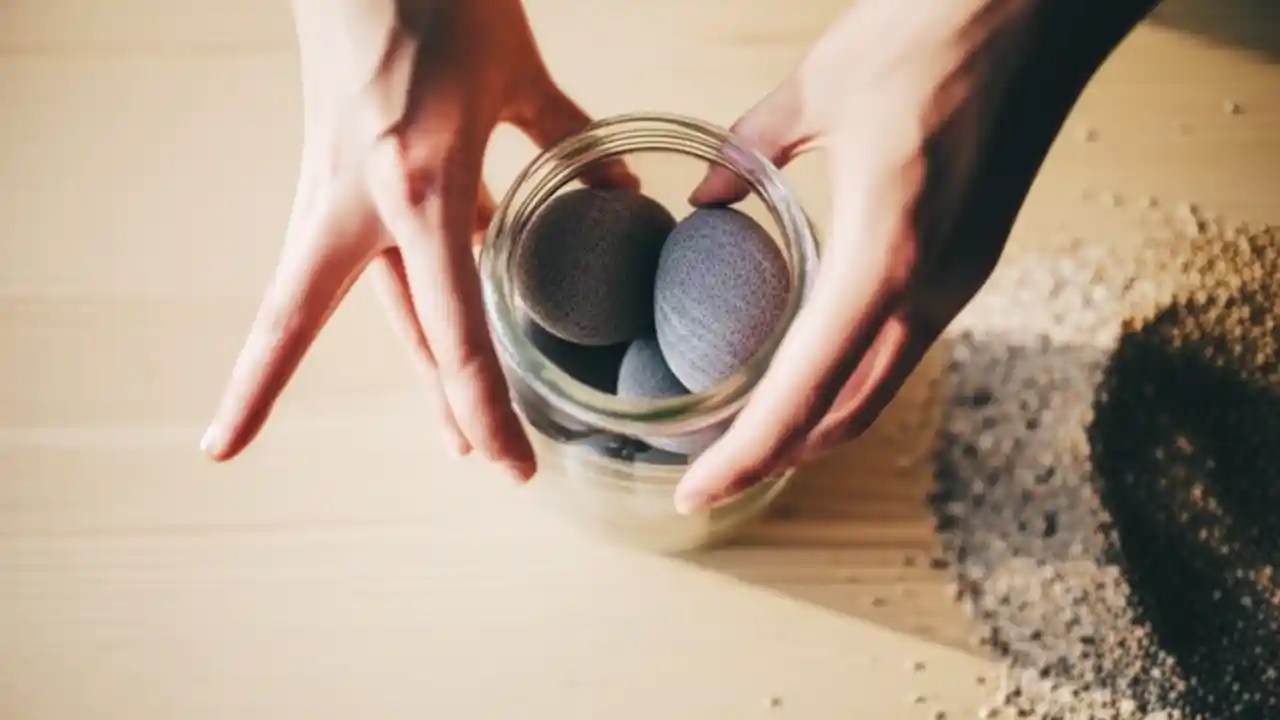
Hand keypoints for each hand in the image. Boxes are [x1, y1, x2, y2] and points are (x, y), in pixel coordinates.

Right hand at [201, 0, 629, 480]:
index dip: (482, 409)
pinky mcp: (332, 171)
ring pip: (373, 305)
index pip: (455, 331)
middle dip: (436, 401)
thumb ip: (564, 139)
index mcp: (419, 184)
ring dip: (417, 364)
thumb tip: (615, 197)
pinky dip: (403, 292)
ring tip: (454, 421)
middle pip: (401, 333)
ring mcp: (340, 190)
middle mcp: (366, 203)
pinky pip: (360, 256)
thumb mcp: (513, 70)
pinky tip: (441, 318)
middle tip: (474, 462)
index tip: (508, 464)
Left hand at [674, 0, 1157, 511]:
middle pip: (846, 414)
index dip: (744, 454)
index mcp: (885, 256)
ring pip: (881, 388)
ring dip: (817, 427)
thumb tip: (707, 198)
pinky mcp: (972, 259)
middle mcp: (931, 288)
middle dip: (775, 456)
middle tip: (709, 473)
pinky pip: (904, 348)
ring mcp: (960, 279)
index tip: (696, 491)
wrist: (1044, 8)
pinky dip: (851, 382)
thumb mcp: (817, 87)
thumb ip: (749, 149)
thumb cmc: (937, 32)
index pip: (802, 391)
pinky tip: (814, 371)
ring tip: (752, 437)